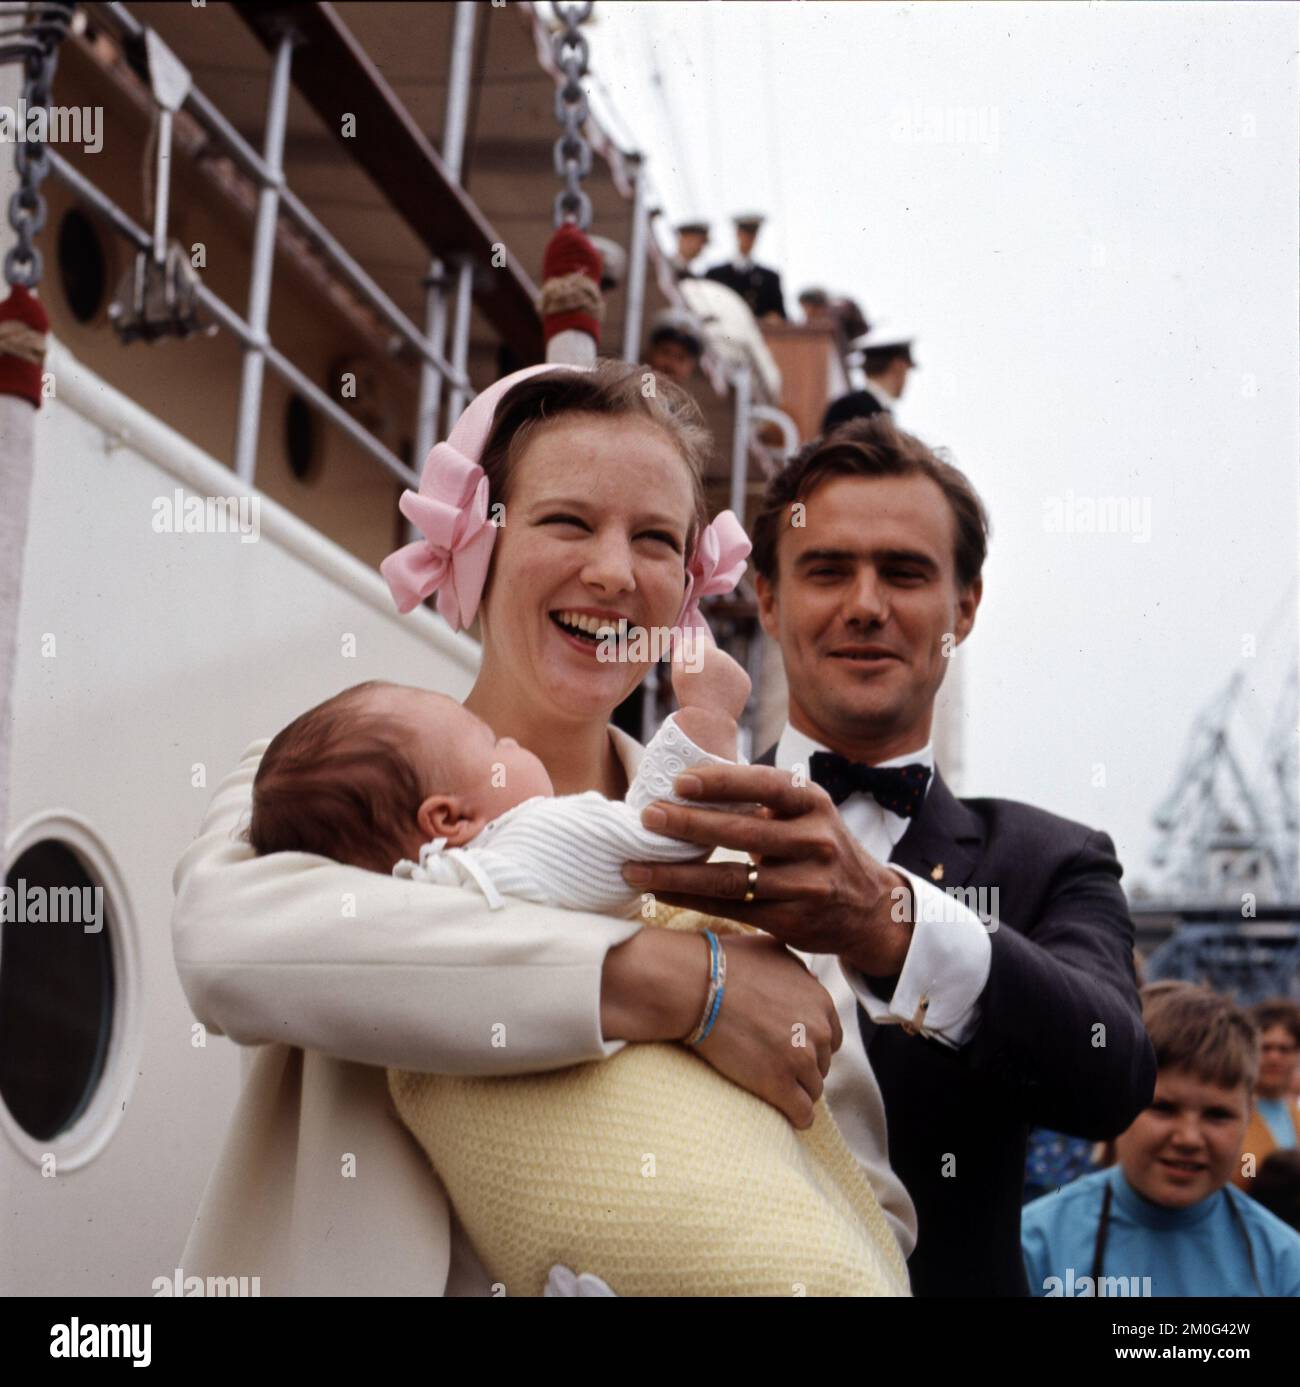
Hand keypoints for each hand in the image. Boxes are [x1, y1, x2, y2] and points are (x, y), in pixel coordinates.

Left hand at [620, 763, 914, 975]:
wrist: (869, 908)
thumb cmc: (816, 847)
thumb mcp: (805, 812)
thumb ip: (760, 797)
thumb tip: (688, 777)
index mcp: (813, 803)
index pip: (766, 785)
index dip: (722, 782)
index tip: (679, 781)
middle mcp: (815, 841)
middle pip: (742, 832)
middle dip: (688, 825)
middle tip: (646, 817)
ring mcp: (806, 884)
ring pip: (730, 878)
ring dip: (676, 873)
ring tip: (634, 866)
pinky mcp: (792, 920)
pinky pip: (731, 908)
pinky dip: (689, 898)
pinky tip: (658, 890)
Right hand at [670, 629, 750, 720]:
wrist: (708, 719)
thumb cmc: (688, 695)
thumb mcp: (677, 670)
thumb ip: (681, 649)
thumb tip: (686, 637)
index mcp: (706, 651)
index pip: (701, 641)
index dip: (694, 653)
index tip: (692, 666)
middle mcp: (724, 656)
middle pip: (715, 653)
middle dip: (709, 663)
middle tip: (700, 682)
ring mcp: (736, 669)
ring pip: (726, 666)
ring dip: (720, 673)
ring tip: (710, 691)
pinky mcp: (745, 681)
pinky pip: (736, 678)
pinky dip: (730, 685)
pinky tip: (721, 695)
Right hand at [693, 932, 843, 1129]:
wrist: (696, 985)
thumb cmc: (727, 965)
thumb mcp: (776, 953)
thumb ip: (800, 973)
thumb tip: (809, 980)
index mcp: (820, 1001)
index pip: (832, 1037)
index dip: (811, 1044)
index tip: (791, 1048)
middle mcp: (818, 1029)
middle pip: (823, 1063)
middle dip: (803, 1066)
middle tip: (776, 1065)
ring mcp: (800, 1058)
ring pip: (813, 1089)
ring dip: (796, 1090)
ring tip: (774, 1088)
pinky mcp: (779, 1084)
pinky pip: (802, 1114)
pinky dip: (796, 1117)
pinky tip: (786, 1115)